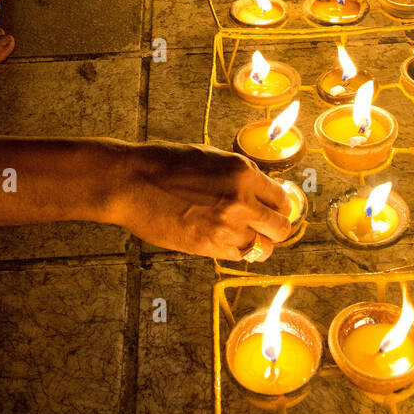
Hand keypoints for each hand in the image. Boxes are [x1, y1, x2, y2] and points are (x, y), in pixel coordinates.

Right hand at [109, 141, 292, 261]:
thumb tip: (259, 190)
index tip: (273, 211)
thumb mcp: (212, 157)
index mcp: (244, 173)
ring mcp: (226, 226)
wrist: (132, 181)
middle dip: (275, 229)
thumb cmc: (166, 164)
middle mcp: (242, 201)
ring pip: (262, 248)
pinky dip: (235, 251)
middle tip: (265, 228)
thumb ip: (239, 176)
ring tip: (244, 238)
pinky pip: (237, 256)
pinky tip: (223, 241)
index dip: (279, 207)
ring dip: (257, 244)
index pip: (282, 199)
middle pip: (281, 228)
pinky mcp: (207, 246)